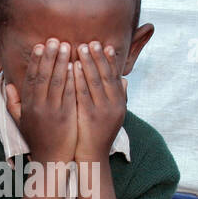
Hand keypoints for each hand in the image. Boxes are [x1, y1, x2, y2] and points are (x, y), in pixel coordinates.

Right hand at [6, 38, 76, 165]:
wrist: (51, 160)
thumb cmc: (37, 140)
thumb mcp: (20, 122)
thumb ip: (13, 103)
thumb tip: (7, 86)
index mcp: (28, 106)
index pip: (32, 78)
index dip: (36, 61)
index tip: (40, 46)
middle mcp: (38, 107)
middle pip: (44, 76)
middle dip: (49, 56)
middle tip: (55, 39)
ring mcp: (53, 112)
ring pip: (57, 83)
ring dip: (62, 62)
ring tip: (68, 46)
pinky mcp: (67, 117)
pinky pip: (70, 94)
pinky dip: (73, 79)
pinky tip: (76, 67)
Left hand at [74, 41, 126, 162]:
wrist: (93, 157)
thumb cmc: (100, 134)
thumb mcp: (114, 115)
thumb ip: (119, 96)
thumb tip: (124, 79)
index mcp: (119, 103)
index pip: (115, 77)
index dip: (110, 60)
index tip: (105, 45)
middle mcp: (114, 105)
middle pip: (106, 76)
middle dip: (98, 57)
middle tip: (91, 42)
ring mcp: (102, 111)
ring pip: (95, 82)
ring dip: (88, 63)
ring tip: (81, 48)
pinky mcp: (88, 116)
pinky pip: (82, 94)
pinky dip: (78, 79)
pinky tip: (73, 67)